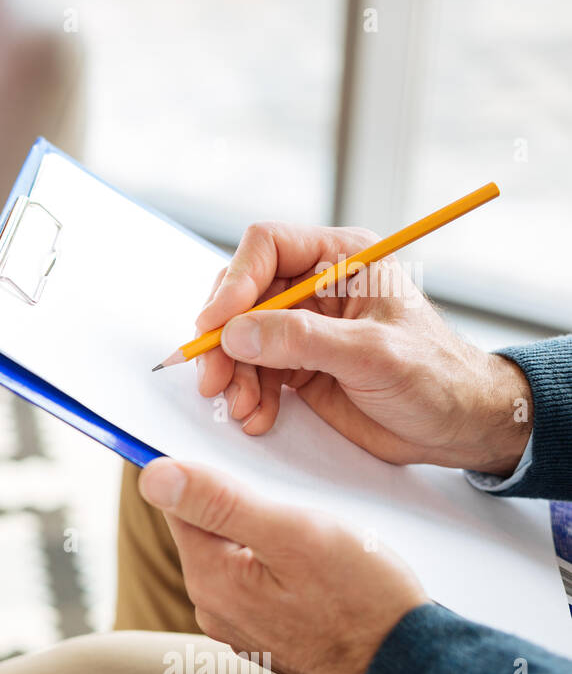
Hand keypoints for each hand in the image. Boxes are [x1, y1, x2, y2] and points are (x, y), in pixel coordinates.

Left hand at [139, 457, 429, 673]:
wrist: (410, 670)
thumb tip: (153, 476)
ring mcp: (238, 626)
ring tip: (310, 535)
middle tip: (292, 502)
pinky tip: (315, 567)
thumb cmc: (364, 601)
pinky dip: (278, 563)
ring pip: (235, 554)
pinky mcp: (265, 635)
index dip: (208, 473)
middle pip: (206, 529)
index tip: (247, 467)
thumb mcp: (294, 534)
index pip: (179, 504)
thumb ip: (220, 503)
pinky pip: (256, 581)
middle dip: (240, 506)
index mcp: (209, 578)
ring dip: (262, 535)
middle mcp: (212, 607)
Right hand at [195, 222, 531, 474]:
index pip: (266, 248)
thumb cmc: (436, 378)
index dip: (234, 282)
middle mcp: (315, 286)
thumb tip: (237, 333)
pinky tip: (258, 417)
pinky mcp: (296, 365)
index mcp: (342, 260)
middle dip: (224, 339)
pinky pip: (251, 371)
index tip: (215, 326)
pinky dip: (247, 395)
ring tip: (244, 408)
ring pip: (239, 338)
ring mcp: (302, 327)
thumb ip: (303, 339)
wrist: (459, 426)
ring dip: (233, 375)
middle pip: (241, 295)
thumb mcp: (372, 354)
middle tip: (215, 378)